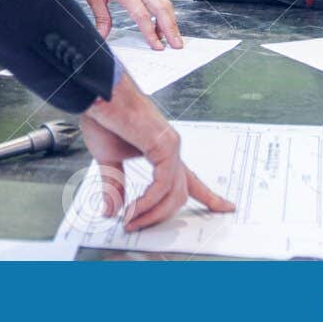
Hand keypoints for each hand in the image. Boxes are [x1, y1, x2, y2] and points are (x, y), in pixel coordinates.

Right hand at [80, 72, 233, 230]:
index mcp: (162, 152)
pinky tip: (132, 207)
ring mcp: (170, 147)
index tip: (226, 207)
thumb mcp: (108, 159)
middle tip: (136, 226)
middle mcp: (171, 149)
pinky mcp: (164, 146)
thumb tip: (112, 210)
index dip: (210, 196)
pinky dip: (147, 202)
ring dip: (150, 213)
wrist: (96, 95)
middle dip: (159, 216)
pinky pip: (162, 185)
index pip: (191, 179)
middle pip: (180, 194)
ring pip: (174, 194)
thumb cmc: (104, 116)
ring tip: (129, 220)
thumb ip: (115, 185)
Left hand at [84, 0, 182, 49]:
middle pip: (161, 8)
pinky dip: (167, 14)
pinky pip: (162, 0)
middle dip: (171, 28)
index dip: (150, 32)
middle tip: (176, 45)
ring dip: (172, 22)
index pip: (142, 14)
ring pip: (166, 4)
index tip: (156, 45)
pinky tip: (163, 26)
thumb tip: (102, 35)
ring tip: (174, 39)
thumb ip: (101, 17)